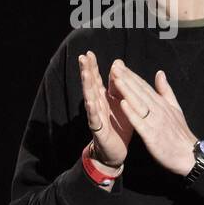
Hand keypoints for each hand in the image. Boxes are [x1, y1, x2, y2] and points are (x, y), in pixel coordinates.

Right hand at [78, 51, 132, 169]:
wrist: (115, 151)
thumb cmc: (118, 125)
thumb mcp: (121, 101)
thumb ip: (118, 84)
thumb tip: (117, 63)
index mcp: (103, 98)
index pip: (96, 79)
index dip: (92, 66)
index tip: (88, 53)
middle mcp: (96, 105)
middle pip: (90, 85)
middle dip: (86, 71)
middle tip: (82, 58)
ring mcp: (95, 116)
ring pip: (90, 99)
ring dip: (87, 86)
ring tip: (86, 74)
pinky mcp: (98, 129)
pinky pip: (95, 119)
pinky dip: (92, 110)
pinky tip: (90, 102)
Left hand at [107, 60, 197, 174]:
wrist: (190, 155)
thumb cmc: (179, 134)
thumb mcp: (175, 108)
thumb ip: (165, 91)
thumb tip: (159, 73)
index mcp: (162, 104)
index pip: (144, 87)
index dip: (131, 75)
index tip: (119, 65)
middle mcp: (158, 110)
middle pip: (140, 92)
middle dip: (127, 79)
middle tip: (114, 66)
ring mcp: (155, 122)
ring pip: (139, 103)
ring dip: (127, 91)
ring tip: (116, 79)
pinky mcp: (152, 135)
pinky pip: (140, 122)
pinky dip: (132, 112)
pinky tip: (122, 103)